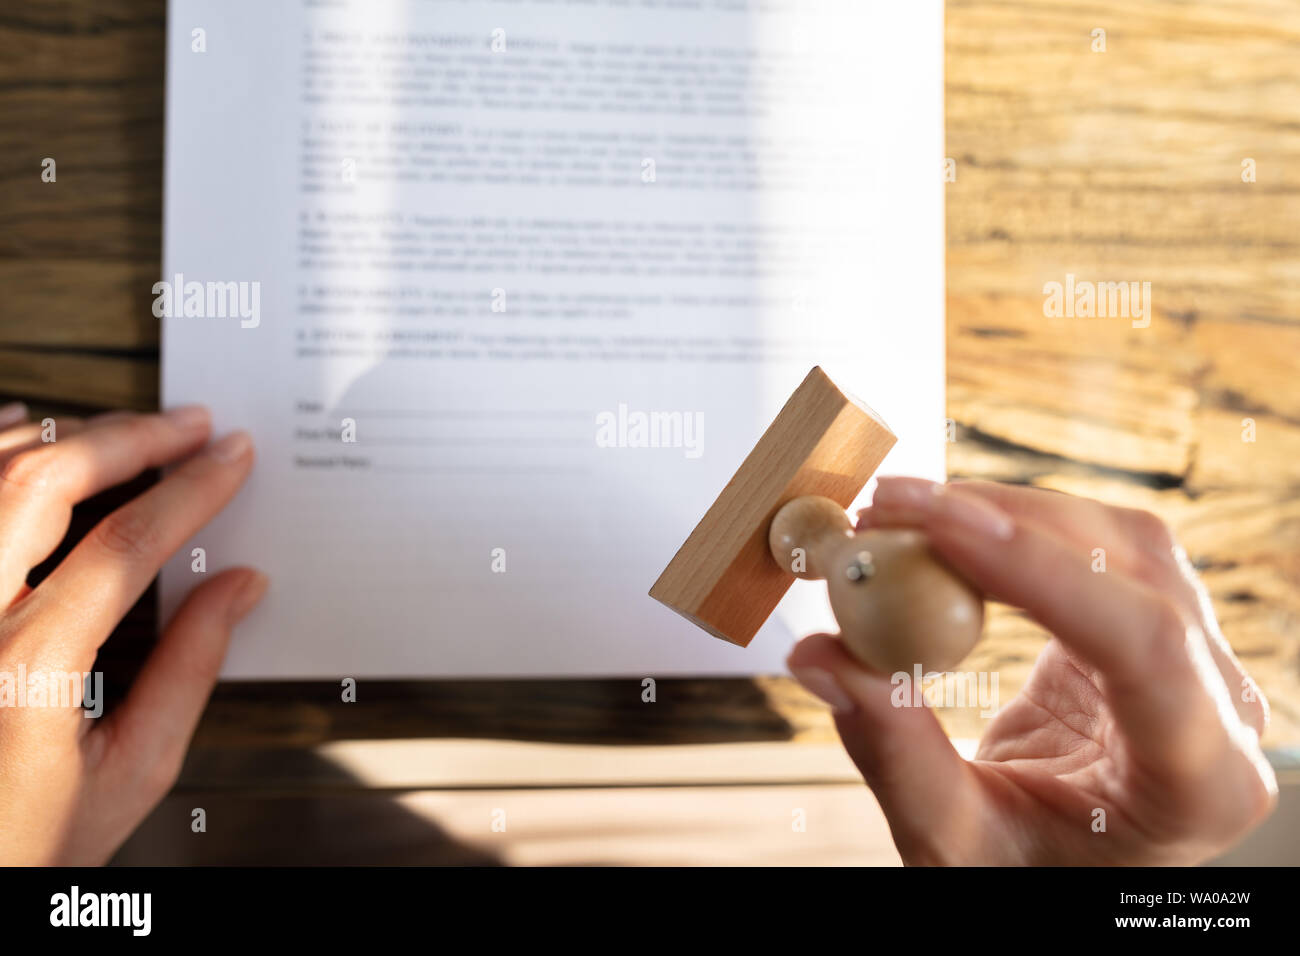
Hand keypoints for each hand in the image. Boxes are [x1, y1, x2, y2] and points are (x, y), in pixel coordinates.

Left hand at [0, 403, 262, 863]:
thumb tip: (242, 587)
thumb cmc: (22, 841)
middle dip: (129, 437)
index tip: (231, 459)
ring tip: (126, 430)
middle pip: (42, 483)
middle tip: (189, 424)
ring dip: (60, 436)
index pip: (124, 545)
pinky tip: (22, 431)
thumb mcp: (133, 769)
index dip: (192, 490)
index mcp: (24, 671)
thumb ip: (192, 668)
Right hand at [787, 477, 1276, 864]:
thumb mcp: (956, 842)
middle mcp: (1223, 705)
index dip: (1040, 571)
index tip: (937, 526)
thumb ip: (894, 753)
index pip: (1145, 644)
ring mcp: (1197, 655)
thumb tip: (820, 656)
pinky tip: (945, 530)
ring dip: (1005, 509)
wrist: (1066, 866)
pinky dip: (1013, 525)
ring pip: (1115, 536)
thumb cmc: (1031, 869)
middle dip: (1004, 519)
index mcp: (1203, 779)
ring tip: (901, 513)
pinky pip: (1091, 545)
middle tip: (889, 507)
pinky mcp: (1151, 623)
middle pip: (1133, 567)